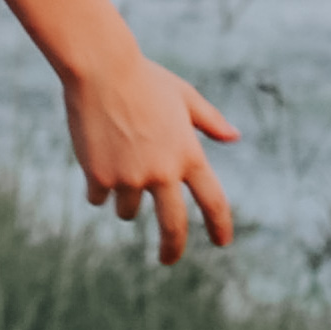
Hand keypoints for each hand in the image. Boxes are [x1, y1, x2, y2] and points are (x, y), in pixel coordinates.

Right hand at [60, 44, 240, 262]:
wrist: (100, 69)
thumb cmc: (144, 78)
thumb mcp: (183, 96)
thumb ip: (210, 121)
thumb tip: (235, 137)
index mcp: (189, 154)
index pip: (214, 201)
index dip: (220, 226)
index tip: (222, 242)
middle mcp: (163, 172)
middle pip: (173, 227)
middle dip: (172, 249)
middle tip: (168, 260)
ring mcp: (130, 178)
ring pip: (128, 210)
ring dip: (125, 197)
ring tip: (116, 161)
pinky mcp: (100, 177)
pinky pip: (99, 198)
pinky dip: (98, 185)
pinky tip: (94, 157)